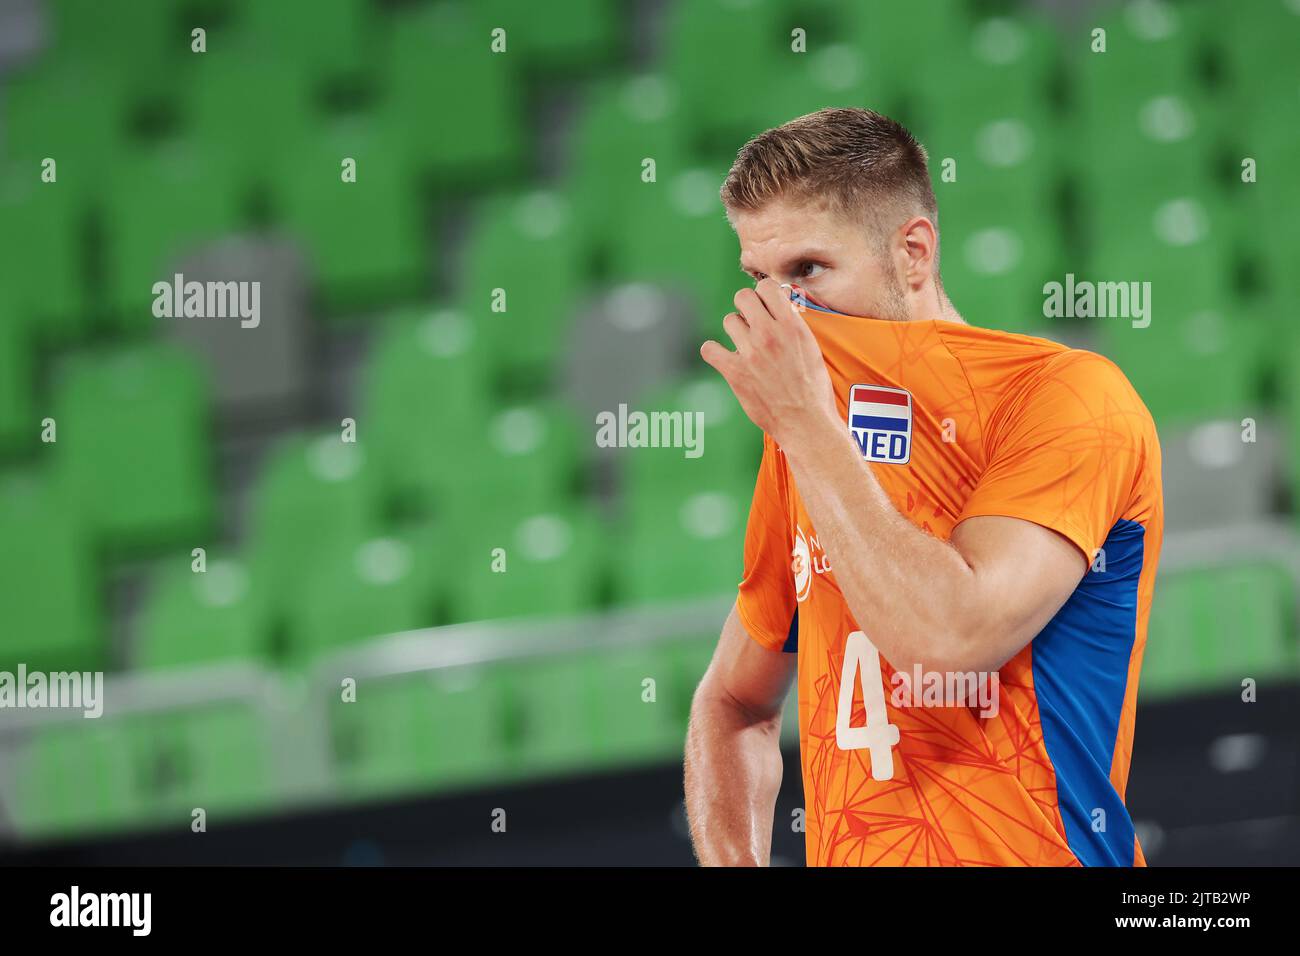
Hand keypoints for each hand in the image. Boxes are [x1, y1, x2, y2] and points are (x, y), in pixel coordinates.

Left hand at [701, 278, 837, 453]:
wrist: (806, 422)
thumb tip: (778, 307)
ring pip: (729, 320)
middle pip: (742, 296)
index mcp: (792, 325)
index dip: (763, 295)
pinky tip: (724, 358)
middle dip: (746, 307)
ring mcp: (750, 352)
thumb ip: (792, 325)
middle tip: (752, 323)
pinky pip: (709, 348)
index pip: (766, 286)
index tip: (764, 306)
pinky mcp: (734, 372)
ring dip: (735, 331)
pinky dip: (714, 352)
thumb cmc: (813, 389)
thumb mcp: (810, 347)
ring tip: (744, 345)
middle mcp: (769, 333)